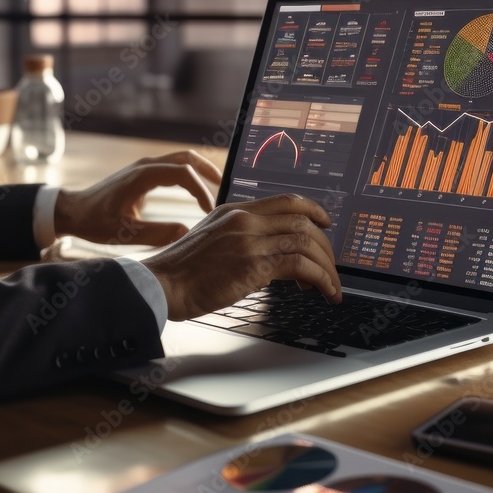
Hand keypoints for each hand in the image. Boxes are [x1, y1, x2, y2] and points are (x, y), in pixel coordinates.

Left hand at [53, 150, 222, 247]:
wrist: (74, 211)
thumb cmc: (95, 222)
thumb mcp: (124, 233)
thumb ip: (156, 234)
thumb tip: (186, 232)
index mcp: (142, 176)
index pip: (183, 174)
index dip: (200, 190)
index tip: (209, 210)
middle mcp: (146, 166)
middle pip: (186, 158)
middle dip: (208, 171)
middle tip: (225, 187)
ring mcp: (144, 168)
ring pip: (180, 160)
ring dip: (199, 171)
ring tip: (216, 188)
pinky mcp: (143, 174)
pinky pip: (172, 168)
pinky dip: (188, 176)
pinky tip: (196, 192)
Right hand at [144, 194, 340, 320]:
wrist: (161, 284)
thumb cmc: (181, 271)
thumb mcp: (211, 239)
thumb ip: (237, 236)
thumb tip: (267, 251)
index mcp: (234, 210)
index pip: (285, 200)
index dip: (313, 209)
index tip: (326, 223)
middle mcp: (244, 220)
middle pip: (302, 220)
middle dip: (325, 245)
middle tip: (331, 265)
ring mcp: (248, 240)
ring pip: (306, 242)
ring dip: (327, 267)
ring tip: (331, 286)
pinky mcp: (252, 265)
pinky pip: (300, 265)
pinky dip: (320, 279)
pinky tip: (323, 292)